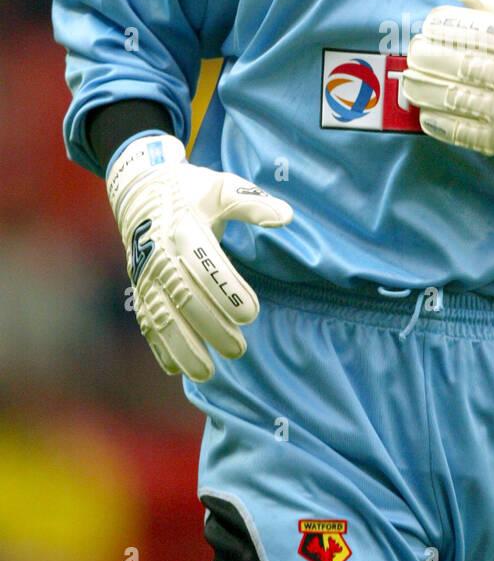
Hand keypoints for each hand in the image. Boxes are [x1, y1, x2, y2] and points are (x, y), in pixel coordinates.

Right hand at [107, 133, 291, 380]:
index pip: (204, 264)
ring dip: (182, 347)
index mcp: (183, 228)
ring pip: (161, 317)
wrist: (139, 191)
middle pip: (184, 297)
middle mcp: (159, 255)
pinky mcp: (139, 289)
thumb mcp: (221, 187)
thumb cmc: (190, 192)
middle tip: (238, 349)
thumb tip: (286, 216)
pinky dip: (160, 347)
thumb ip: (252, 202)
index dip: (226, 290)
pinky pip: (147, 322)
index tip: (251, 314)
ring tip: (207, 373)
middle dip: (210, 326)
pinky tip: (177, 370)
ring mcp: (145, 276)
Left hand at [401, 0, 493, 163]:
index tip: (429, 25)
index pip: (475, 32)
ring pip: (450, 97)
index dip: (445, 27)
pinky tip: (423, 111)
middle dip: (426, 56)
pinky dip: (435, 121)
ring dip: (422, 87)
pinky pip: (456, 131)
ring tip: (409, 79)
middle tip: (414, 51)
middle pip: (456, 64)